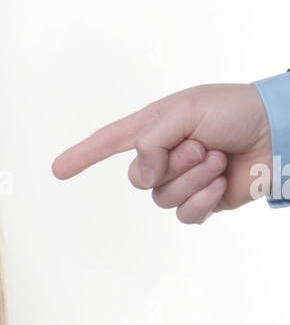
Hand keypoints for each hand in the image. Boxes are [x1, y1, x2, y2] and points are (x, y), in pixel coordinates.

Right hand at [52, 82, 273, 222]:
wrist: (276, 134)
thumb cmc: (235, 111)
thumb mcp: (184, 111)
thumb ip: (150, 140)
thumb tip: (144, 174)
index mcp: (155, 127)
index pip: (109, 143)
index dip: (82, 155)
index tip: (57, 169)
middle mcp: (165, 155)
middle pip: (138, 179)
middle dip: (171, 164)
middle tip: (202, 146)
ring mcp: (183, 180)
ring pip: (163, 198)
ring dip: (194, 179)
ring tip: (218, 159)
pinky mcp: (203, 202)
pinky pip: (185, 214)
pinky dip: (204, 199)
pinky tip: (222, 182)